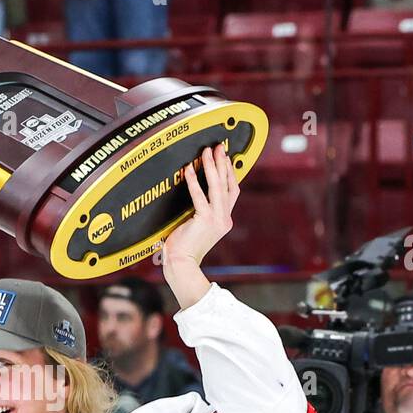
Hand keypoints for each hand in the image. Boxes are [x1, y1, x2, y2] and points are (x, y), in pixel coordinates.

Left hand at [162, 144, 240, 270]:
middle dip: (223, 163)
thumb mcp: (197, 228)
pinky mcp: (205, 220)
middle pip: (227, 185)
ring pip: (217, 187)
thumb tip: (196, 194)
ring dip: (212, 167)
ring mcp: (217, 220)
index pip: (231, 191)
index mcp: (224, 221)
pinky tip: (189, 169)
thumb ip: (201, 213)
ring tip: (207, 152)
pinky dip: (194, 181)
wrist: (181, 265)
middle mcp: (224, 219)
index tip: (225, 158)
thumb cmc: (184, 248)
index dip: (229, 173)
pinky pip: (199, 196)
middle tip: (218, 147)